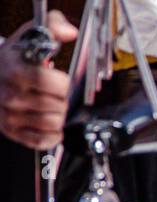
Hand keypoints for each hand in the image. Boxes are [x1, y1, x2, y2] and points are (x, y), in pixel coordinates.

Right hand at [0, 12, 77, 150]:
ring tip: (52, 106)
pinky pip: (42, 140)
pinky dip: (52, 135)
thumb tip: (69, 31)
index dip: (63, 83)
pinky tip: (49, 123)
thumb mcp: (30, 36)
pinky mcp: (11, 130)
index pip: (55, 84)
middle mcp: (11, 93)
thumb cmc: (14, 58)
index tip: (60, 80)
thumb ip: (52, 27)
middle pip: (58, 107)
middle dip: (63, 100)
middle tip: (55, 94)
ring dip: (59, 117)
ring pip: (53, 124)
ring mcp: (9, 114)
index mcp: (15, 69)